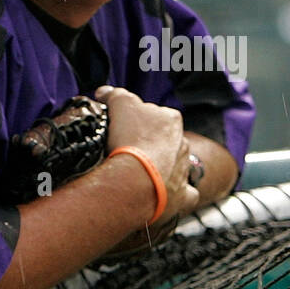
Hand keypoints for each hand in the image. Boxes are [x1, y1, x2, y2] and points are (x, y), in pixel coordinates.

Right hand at [94, 85, 197, 229]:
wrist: (136, 179)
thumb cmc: (130, 140)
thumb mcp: (119, 105)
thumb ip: (114, 95)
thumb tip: (104, 91)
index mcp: (170, 119)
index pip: (154, 116)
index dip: (136, 122)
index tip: (122, 131)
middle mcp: (181, 143)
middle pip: (164, 141)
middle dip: (149, 146)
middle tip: (126, 154)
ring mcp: (183, 170)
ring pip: (174, 165)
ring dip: (160, 168)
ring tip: (136, 175)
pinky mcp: (182, 195)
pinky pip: (185, 193)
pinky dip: (176, 194)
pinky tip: (162, 196)